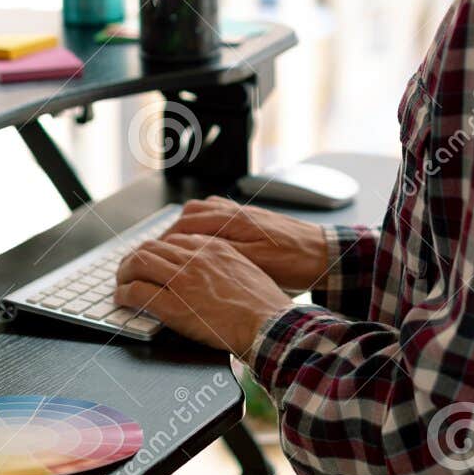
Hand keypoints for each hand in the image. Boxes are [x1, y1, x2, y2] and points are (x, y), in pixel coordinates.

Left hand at [116, 233, 291, 355]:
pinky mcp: (173, 304)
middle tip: (129, 269)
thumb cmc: (264, 305)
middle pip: (152, 246)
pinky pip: (137, 291)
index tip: (154, 259)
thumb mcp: (248, 269)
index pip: (175, 239)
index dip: (159, 249)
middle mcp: (195, 258)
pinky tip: (121, 298)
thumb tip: (211, 271)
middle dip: (135, 257)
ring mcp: (183, 280)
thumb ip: (225, 263)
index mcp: (214, 247)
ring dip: (124, 272)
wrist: (269, 325)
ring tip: (121, 282)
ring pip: (139, 263)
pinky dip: (124, 293)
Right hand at [165, 196, 329, 292]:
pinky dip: (204, 225)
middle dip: (169, 235)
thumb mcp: (254, 263)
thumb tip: (189, 252)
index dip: (162, 243)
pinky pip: (217, 214)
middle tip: (157, 255)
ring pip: (202, 212)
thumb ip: (220, 253)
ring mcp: (242, 213)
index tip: (149, 258)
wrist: (323, 253)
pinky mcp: (251, 219)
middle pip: (188, 215)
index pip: (183, 225)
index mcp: (231, 221)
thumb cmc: (293, 262)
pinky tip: (205, 241)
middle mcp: (234, 211)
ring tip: (176, 250)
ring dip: (185, 229)